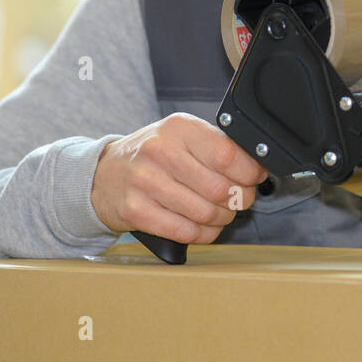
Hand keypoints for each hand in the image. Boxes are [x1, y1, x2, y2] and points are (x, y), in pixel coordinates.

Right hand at [90, 112, 268, 243]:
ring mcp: (145, 182)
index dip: (250, 173)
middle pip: (220, 188)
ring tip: (221, 212)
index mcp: (179, 128)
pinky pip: (186, 232)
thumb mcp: (183, 136)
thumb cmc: (153, 155)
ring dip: (223, 218)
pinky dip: (204, 234)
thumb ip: (217, 147)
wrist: (103, 174)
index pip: (228, 154)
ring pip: (205, 213)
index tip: (255, 178)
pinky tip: (204, 226)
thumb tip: (258, 166)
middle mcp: (160, 151)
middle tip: (240, 199)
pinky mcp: (135, 211)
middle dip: (240, 199)